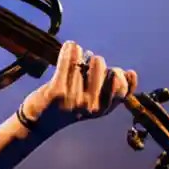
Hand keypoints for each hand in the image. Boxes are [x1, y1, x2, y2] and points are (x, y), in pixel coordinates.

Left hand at [19, 40, 136, 134]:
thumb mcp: (92, 106)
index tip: (116, 72)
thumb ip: (110, 93)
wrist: (37, 123)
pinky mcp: (57, 91)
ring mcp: (73, 98)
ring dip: (79, 55)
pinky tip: (70, 45)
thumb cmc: (66, 109)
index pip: (122, 89)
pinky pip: (67, 62)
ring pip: (84, 62)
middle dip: (96, 62)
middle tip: (88, 63)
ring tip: (75, 55)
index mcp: (100, 110)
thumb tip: (131, 72)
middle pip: (102, 68)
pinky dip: (69, 50)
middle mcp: (89, 106)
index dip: (122, 77)